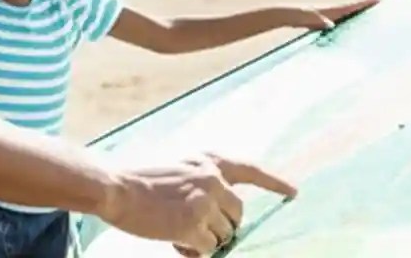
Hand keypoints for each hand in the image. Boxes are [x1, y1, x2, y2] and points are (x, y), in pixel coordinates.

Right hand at [101, 152, 296, 256]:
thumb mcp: (180, 168)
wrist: (117, 187)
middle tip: (196, 231)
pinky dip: (193, 251)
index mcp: (210, 162)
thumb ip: (204, 182)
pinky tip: (175, 242)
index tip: (293, 193)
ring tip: (178, 234)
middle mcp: (214, 180)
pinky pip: (208, 249)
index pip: (251, 171)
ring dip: (205, 241)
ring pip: (224, 235)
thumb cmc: (141, 180)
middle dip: (222, 227)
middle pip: (238, 215)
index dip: (275, 183)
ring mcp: (205, 203)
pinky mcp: (193, 225)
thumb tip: (222, 215)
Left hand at [274, 0, 378, 30]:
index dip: (364, 3)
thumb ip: (319, 20)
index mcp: (332, 10)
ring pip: (347, 15)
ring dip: (358, 13)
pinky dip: (349, 21)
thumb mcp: (310, 19)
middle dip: (366, 6)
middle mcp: (333, 11)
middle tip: (380, 4)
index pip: (352, 6)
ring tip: (371, 15)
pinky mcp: (324, 22)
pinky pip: (341, 21)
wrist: (288, 15)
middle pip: (353, 8)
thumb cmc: (299, 16)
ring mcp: (329, 16)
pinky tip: (351, 29)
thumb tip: (331, 24)